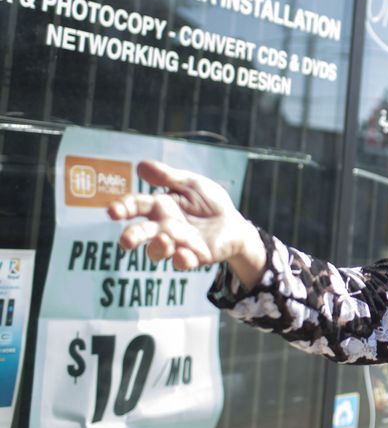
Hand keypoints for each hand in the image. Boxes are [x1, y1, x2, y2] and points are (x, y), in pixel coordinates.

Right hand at [107, 160, 265, 287]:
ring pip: (157, 251)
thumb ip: (168, 177)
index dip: (123, 207)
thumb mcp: (191, 184)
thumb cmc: (208, 202)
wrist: (234, 223)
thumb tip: (140, 165)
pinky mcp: (193, 257)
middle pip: (142, 233)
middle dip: (132, 236)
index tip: (113, 211)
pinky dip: (182, 260)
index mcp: (160, 206)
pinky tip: (185, 254)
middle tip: (126, 241)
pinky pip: (183, 262)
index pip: (137, 206)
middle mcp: (163, 227)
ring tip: (165, 240)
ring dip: (158, 248)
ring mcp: (177, 244)